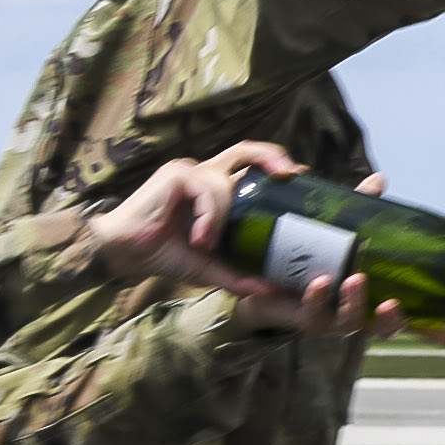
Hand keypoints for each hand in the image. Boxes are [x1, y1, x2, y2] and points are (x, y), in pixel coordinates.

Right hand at [84, 144, 407, 337]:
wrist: (122, 252)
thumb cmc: (168, 253)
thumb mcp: (213, 267)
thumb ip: (240, 274)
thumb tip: (271, 293)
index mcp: (231, 194)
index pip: (268, 174)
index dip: (293, 174)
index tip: (322, 182)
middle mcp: (217, 176)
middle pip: (253, 151)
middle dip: (276, 157)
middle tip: (295, 174)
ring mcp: (196, 172)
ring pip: (230, 176)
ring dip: (224, 212)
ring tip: (211, 242)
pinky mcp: (176, 175)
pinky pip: (204, 189)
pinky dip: (206, 216)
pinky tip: (198, 240)